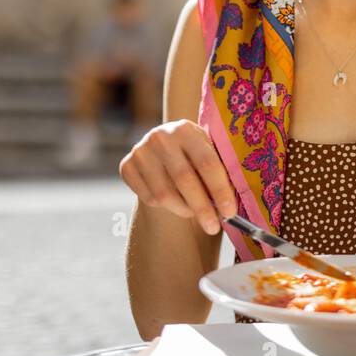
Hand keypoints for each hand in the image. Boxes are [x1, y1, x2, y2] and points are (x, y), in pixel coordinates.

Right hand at [119, 120, 236, 234]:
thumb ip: (220, 171)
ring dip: (184, 209)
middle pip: (184, 180)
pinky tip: (175, 202)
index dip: (220, 190)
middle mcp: (160, 137)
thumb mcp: (208, 151)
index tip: (229, 213)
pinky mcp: (126, 167)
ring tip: (195, 212)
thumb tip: (229, 205)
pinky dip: (165, 207)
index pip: (207, 163)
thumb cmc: (194, 154)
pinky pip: (148, 198)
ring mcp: (140, 151)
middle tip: (214, 226)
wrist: (163, 146)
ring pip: (164, 194)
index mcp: (186, 129)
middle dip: (202, 208)